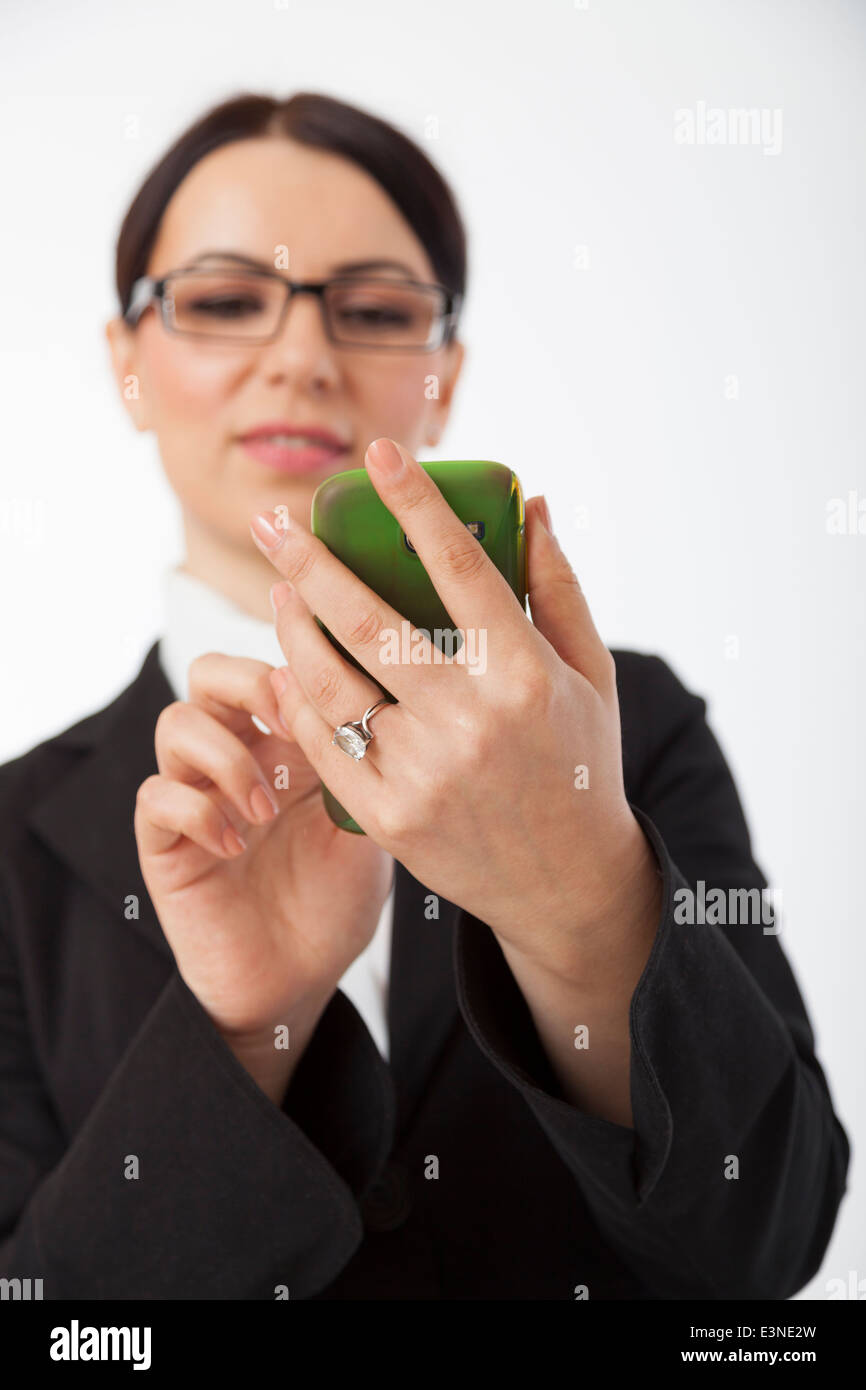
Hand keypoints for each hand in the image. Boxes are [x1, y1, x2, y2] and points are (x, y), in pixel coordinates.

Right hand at [134, 653, 392, 1096]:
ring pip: (175, 724)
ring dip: (226, 756)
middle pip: (209, 674)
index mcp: (283, 745)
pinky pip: (156, 797)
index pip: (268, 667)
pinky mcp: (165, 844)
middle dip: (244, 682)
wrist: (298, 983)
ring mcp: (194, 798)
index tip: (332, 689)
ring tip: (266, 808)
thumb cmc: (334, 902)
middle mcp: (233, 759)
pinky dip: (197, 811)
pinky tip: (237, 846)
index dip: (293, 663)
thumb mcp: (365, 825)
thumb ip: (362, 764)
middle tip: (285, 723)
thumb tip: (377, 699)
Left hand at [250, 438, 657, 979]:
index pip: (460, 568)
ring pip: (331, 681)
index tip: (382, 455)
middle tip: (276, 523)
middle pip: (369, 621)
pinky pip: (322, 743)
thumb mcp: (591, 675)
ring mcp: (422, 772)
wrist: (566, 884)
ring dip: (292, 626)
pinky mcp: (387, 816)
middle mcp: (469, 721)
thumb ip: (559, 589)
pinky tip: (290, 666)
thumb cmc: (579, 764)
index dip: (416, 504)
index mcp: (523, 675)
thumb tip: (532, 504)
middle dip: (310, 562)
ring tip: (278, 590)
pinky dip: (298, 698)